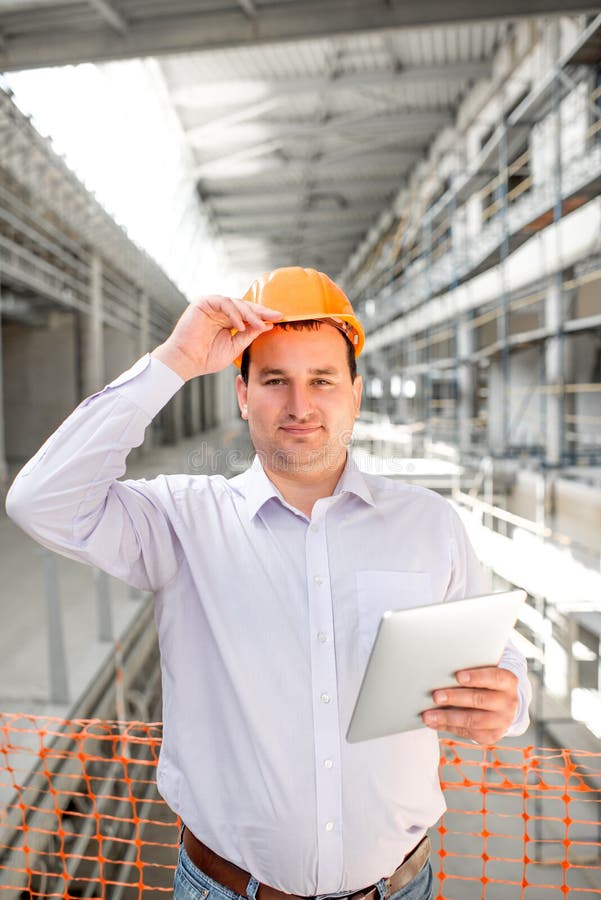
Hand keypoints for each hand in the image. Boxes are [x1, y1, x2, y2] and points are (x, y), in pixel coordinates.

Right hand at [152, 295, 282, 379]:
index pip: (248, 314)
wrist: (186, 362)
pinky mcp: (203, 303)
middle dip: (261, 311)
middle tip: (276, 315)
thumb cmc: (206, 358)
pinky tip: (241, 325)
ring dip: (250, 313)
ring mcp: (212, 306)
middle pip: (245, 306)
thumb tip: (267, 325)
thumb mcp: (235, 346)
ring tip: (259, 324)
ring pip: (236, 303)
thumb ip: (249, 335)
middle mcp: (220, 311)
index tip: (280, 318)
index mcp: (227, 320)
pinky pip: (223, 303)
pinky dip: (234, 313)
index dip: (263, 316)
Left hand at [422, 666, 518, 744]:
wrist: (503, 704)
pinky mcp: (491, 736)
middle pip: (480, 700)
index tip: (457, 676)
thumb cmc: (486, 682)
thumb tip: (443, 665)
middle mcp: (508, 702)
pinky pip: (467, 733)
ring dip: (447, 717)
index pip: (495, 677)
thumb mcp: (485, 670)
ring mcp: (501, 721)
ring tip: (428, 715)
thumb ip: (471, 667)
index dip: (476, 677)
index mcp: (508, 682)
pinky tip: (433, 722)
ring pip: (473, 720)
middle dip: (455, 698)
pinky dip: (447, 727)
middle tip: (435, 696)